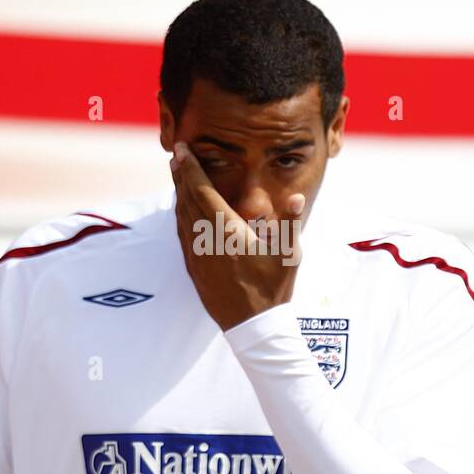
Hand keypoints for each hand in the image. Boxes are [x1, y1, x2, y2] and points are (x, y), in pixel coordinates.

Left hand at [170, 141, 304, 330]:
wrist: (253, 325)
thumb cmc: (273, 288)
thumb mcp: (289, 254)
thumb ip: (291, 222)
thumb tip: (297, 196)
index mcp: (228, 231)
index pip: (203, 191)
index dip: (191, 168)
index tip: (182, 149)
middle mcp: (206, 240)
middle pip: (187, 199)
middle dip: (181, 175)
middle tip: (176, 154)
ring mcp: (196, 254)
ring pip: (181, 215)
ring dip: (178, 193)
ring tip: (177, 174)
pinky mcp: (193, 267)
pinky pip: (182, 233)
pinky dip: (180, 214)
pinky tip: (181, 208)